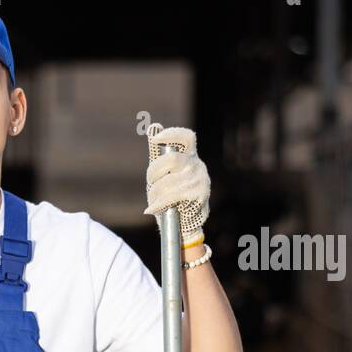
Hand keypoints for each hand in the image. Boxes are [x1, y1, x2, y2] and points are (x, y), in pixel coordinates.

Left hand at [143, 125, 209, 242]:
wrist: (183, 226)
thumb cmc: (171, 196)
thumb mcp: (163, 174)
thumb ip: (159, 154)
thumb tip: (152, 125)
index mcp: (189, 157)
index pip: (186, 137)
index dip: (171, 134)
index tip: (156, 139)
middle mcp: (197, 165)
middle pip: (171, 159)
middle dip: (153, 172)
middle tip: (151, 183)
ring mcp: (200, 180)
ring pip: (167, 182)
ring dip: (155, 193)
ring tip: (153, 202)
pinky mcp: (199, 196)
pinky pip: (171, 197)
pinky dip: (158, 204)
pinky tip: (153, 209)